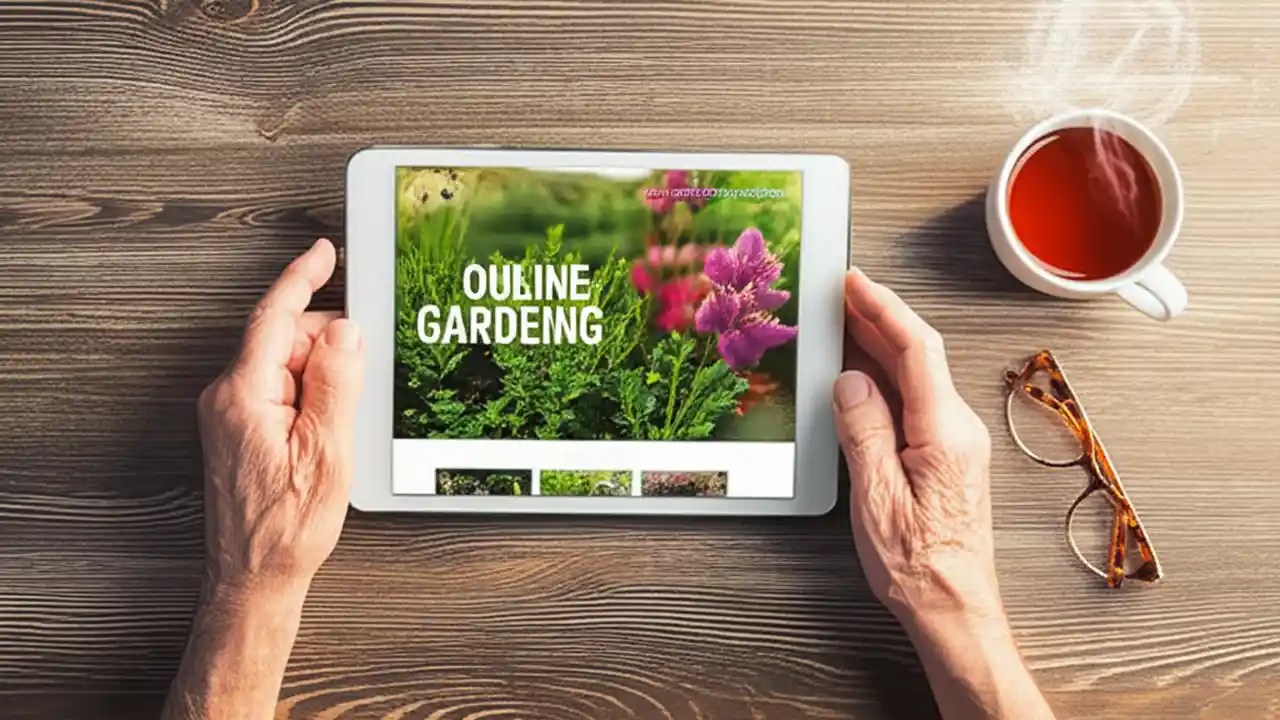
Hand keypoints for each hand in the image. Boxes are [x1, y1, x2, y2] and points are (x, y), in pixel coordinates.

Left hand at [165, 239, 364, 719]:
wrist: (252, 578)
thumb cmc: (285, 528)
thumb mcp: (327, 452)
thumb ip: (336, 383)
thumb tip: (346, 330)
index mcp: (245, 394)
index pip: (275, 316)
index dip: (302, 278)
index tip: (323, 253)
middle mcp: (227, 396)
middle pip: (285, 339)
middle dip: (328, 344)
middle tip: (363, 376)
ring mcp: (230, 413)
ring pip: (285, 365)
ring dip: (322, 376)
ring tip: (343, 423)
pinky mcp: (238, 429)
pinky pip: (278, 389)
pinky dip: (309, 394)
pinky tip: (329, 427)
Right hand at [834, 268, 997, 627]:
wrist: (955, 610)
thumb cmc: (920, 568)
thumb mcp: (877, 499)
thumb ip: (863, 432)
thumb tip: (850, 381)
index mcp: (944, 432)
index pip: (915, 348)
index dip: (883, 307)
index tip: (854, 281)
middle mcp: (958, 429)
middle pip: (918, 354)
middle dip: (878, 316)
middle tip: (839, 292)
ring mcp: (955, 441)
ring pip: (915, 376)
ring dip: (879, 345)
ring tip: (842, 323)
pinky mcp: (946, 456)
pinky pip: (914, 400)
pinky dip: (884, 377)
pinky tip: (860, 376)